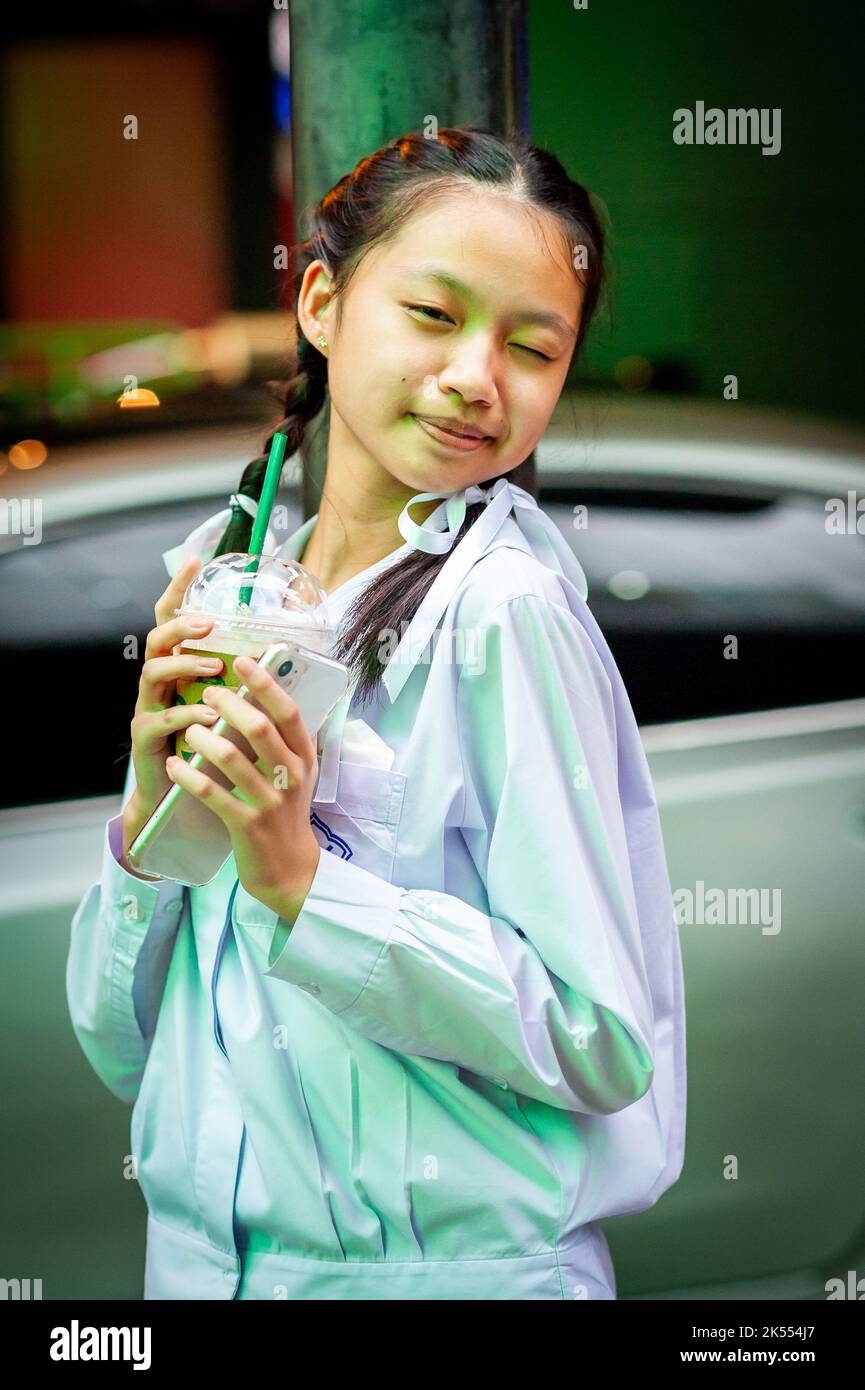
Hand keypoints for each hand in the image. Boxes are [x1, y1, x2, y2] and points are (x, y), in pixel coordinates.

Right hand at [129, 554, 224, 817]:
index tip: (195, 561)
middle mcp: (158, 682)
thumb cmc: (207, 745)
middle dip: (181, 626)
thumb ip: (237, 680)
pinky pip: (161, 720)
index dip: (178, 590)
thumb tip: (276, 651)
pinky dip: (187, 716)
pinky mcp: (146, 738)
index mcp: (177, 668)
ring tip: (214, 668)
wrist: (180, 796)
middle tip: (208, 624)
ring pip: (152, 672)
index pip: (170, 619)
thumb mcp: (223, 705)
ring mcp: (148, 707)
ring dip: (184, 664)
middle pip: (156, 639)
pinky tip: (210, 717)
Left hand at [165, 653, 321, 923]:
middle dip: (229, 704)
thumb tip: (258, 696)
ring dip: (204, 738)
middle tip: (206, 692)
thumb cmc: (285, 814)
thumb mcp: (295, 775)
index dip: (265, 683)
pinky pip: (212, 794)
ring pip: (232, 759)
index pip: (289, 712)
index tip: (242, 661)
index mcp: (304, 758)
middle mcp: (291, 776)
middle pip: (260, 728)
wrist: (289, 870)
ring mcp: (270, 802)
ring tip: (188, 729)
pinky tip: (173, 766)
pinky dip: (189, 777)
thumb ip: (283, 741)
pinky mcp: (247, 825)